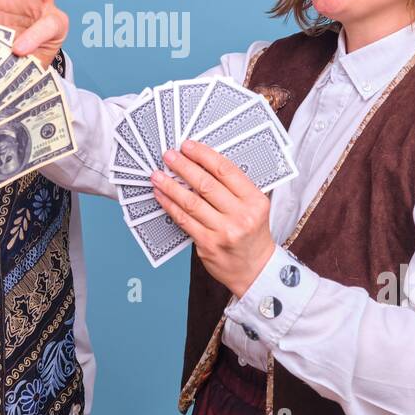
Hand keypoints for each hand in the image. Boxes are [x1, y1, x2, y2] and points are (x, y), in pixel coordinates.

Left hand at [150, 138, 274, 297]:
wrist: (256, 269)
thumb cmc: (252, 234)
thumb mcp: (253, 207)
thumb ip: (234, 188)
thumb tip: (200, 164)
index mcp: (255, 201)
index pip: (226, 171)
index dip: (204, 155)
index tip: (188, 146)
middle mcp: (241, 216)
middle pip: (206, 185)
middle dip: (184, 167)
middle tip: (168, 155)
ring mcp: (224, 232)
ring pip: (191, 202)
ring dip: (171, 186)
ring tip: (157, 175)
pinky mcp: (208, 245)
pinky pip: (184, 220)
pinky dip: (170, 205)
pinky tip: (161, 195)